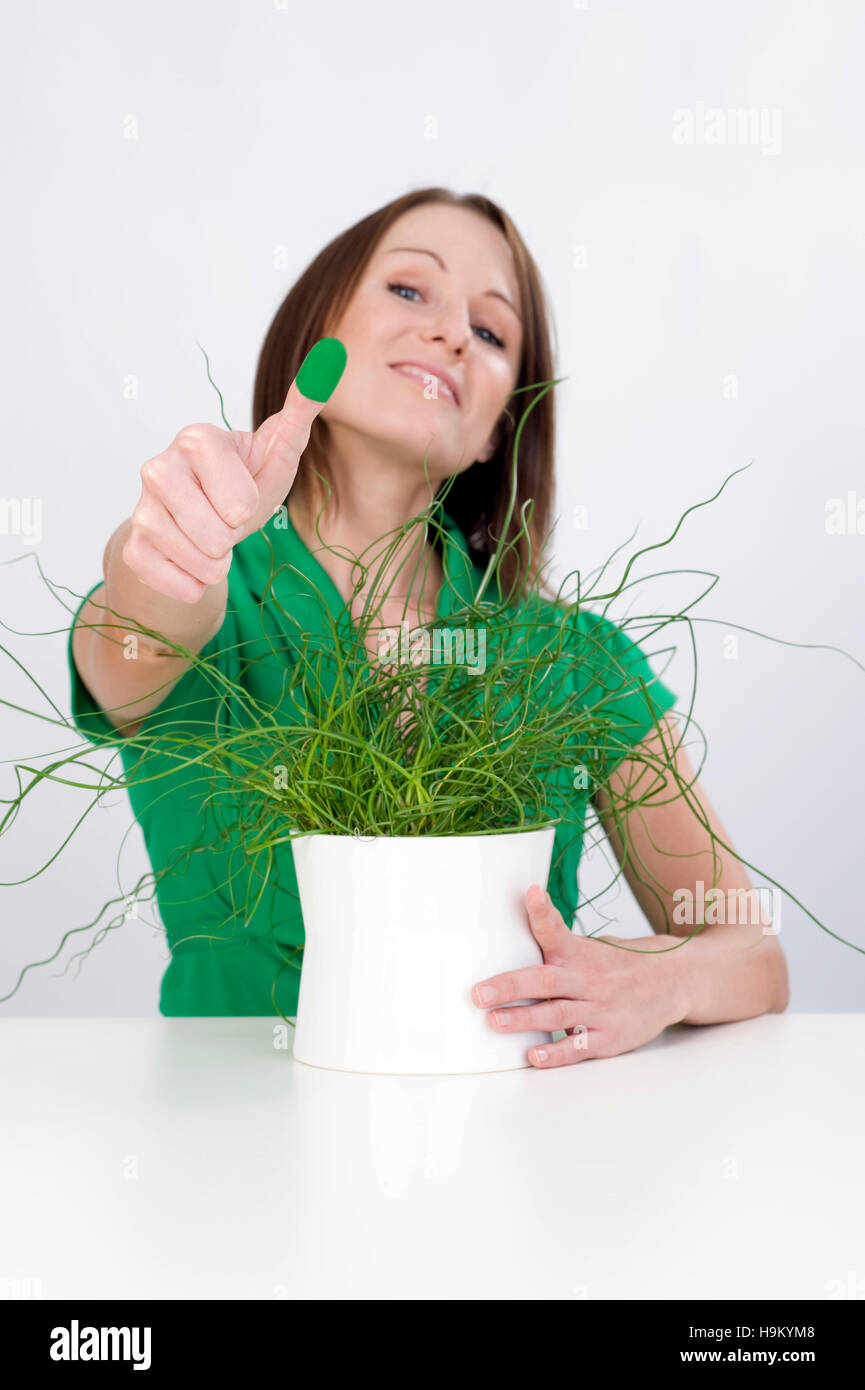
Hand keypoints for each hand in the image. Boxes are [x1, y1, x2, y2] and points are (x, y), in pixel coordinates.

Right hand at [122, 338, 345, 602]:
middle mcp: (159, 467)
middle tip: (227, 522)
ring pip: (189, 555)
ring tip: (214, 546)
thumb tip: (328, 360)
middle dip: (231, 537)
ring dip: (213, 563)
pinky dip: (189, 583)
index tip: (242, 496)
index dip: (247, 506)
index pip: (237, 500)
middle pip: (213, 532)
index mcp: (197, 440)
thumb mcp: (278, 451)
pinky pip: (164, 577)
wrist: (207, 524)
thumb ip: (300, 411)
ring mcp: (141, 506)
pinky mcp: (134, 544)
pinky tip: (196, 568)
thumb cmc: (245, 483)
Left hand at [471, 885, 689, 1066]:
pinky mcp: (609, 1037)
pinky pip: (579, 1046)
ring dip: (525, 1019)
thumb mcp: (591, 947)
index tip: (531, 893)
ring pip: (557, 1014)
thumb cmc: (619, 966)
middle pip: (547, 979)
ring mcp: (600, 1009)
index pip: (557, 929)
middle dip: (510, 986)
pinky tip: (534, 1055)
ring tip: (494, 1021)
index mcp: (580, 953)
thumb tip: (513, 927)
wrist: (674, 982)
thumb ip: (554, 943)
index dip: (542, 911)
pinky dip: (556, 1052)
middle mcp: (589, 979)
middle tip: (478, 992)